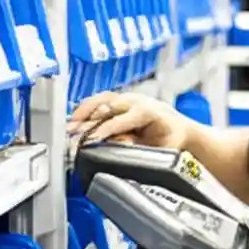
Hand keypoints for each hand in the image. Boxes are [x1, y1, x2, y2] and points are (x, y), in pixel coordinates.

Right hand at [67, 92, 193, 149]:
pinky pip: (100, 100)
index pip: (121, 120)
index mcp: (148, 112)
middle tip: (72, 132)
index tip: (92, 139)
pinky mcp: (121, 100)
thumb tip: (119, 146)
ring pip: (101, 99)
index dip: (105, 129)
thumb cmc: (172, 140)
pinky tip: (75, 117)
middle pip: (107, 105)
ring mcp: (128, 98)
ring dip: (83, 111)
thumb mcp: (161, 150)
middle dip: (88, 119)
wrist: (179, 128)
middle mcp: (136, 101)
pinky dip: (86, 108)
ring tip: (69, 125)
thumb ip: (140, 149)